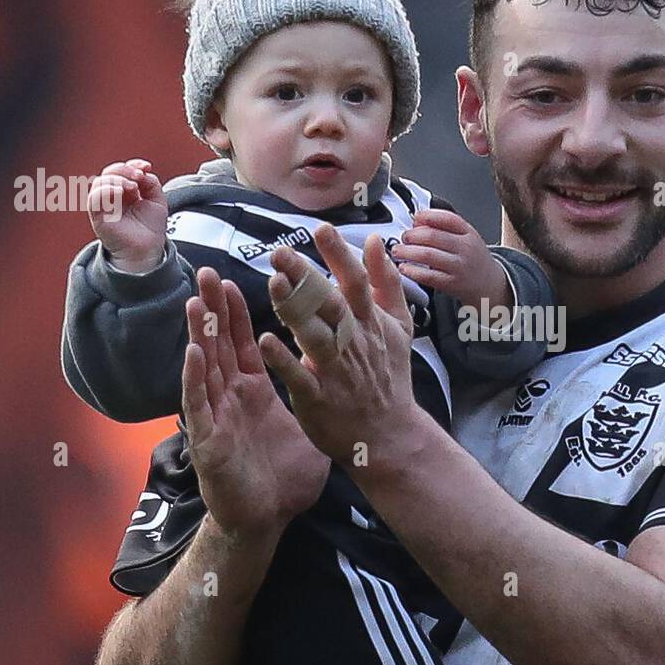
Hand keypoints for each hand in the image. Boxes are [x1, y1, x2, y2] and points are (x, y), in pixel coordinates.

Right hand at [88, 158, 167, 273]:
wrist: (148, 249)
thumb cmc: (151, 227)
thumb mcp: (157, 200)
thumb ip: (151, 182)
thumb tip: (142, 171)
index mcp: (125, 191)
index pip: (122, 170)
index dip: (133, 164)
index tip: (147, 167)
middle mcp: (112, 196)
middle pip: (109, 172)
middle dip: (125, 169)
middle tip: (139, 177)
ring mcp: (104, 205)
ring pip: (100, 182)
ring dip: (117, 179)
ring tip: (133, 188)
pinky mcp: (97, 216)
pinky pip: (94, 198)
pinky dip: (106, 190)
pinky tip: (120, 192)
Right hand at [181, 266, 330, 534]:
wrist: (267, 520)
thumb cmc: (283, 479)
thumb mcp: (305, 429)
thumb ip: (314, 397)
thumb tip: (339, 376)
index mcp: (253, 392)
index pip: (242, 343)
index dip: (237, 312)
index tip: (234, 278)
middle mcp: (231, 399)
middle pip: (219, 346)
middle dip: (213, 310)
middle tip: (207, 273)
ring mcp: (217, 418)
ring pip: (205, 369)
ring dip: (199, 335)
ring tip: (195, 302)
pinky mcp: (209, 442)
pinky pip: (201, 407)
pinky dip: (196, 380)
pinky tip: (194, 354)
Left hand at [259, 226, 423, 467]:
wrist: (390, 435)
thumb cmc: (389, 377)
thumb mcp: (399, 327)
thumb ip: (386, 283)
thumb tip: (377, 241)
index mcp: (369, 323)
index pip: (355, 282)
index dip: (339, 255)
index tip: (320, 229)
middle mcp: (353, 342)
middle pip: (330, 303)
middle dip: (306, 276)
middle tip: (281, 251)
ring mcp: (336, 371)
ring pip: (314, 334)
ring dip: (293, 308)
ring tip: (273, 283)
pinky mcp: (319, 398)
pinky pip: (300, 377)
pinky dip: (284, 359)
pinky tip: (265, 340)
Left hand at [393, 208, 510, 307]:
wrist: (489, 284)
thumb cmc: (472, 258)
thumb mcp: (465, 237)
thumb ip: (444, 227)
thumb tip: (417, 220)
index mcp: (468, 232)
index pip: (447, 218)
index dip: (427, 216)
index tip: (415, 218)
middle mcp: (465, 248)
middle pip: (433, 236)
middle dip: (412, 235)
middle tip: (403, 237)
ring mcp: (459, 266)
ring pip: (428, 255)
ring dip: (408, 252)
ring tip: (398, 251)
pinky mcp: (452, 284)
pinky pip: (429, 276)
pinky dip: (413, 271)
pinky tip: (404, 268)